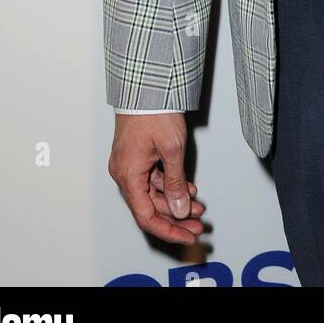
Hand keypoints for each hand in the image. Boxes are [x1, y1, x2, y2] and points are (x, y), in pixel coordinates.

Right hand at [108, 112, 205, 244]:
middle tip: (199, 223)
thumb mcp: (172, 149)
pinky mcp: (134, 156)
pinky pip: (151, 179)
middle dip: (176, 217)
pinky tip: (187, 186)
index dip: (168, 231)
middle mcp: (124, 173)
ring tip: (198, 204)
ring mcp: (128, 164)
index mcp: (128, 175)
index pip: (146, 217)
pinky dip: (169, 185)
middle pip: (150, 207)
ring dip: (175, 200)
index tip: (187, 236)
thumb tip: (180, 209)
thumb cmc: (154, 112)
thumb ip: (175, 183)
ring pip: (152, 194)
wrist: (145, 85)